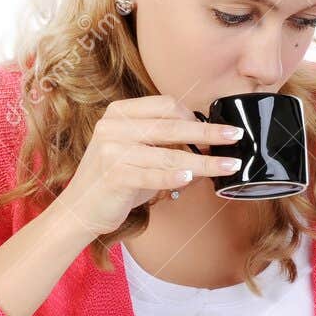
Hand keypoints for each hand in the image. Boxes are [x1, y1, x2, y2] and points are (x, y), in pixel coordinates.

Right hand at [53, 95, 245, 236]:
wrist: (80, 210)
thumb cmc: (115, 181)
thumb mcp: (140, 155)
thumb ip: (168, 145)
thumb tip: (212, 144)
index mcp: (119, 113)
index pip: (166, 105)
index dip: (195, 116)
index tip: (219, 129)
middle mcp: (113, 127)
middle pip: (171, 126)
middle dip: (208, 133)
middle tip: (235, 137)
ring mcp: (111, 150)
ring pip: (168, 155)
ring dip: (203, 162)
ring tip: (228, 166)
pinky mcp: (113, 176)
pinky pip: (152, 175)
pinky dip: (174, 178)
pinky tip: (193, 179)